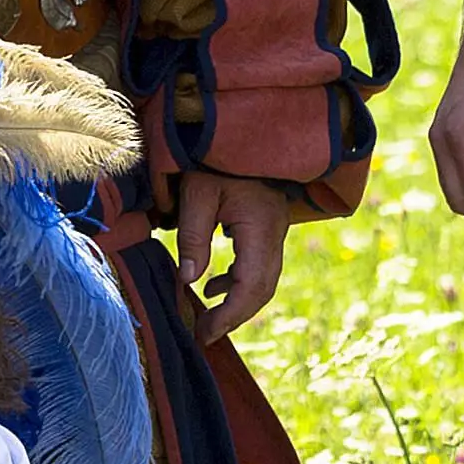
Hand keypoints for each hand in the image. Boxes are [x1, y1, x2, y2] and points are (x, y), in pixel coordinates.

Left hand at [166, 170, 297, 335]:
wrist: (242, 128)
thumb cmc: (215, 157)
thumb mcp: (197, 192)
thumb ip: (193, 237)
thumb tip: (188, 280)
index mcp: (260, 227)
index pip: (251, 285)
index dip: (229, 315)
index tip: (204, 333)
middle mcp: (274, 232)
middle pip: (262, 289)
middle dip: (234, 316)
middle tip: (203, 335)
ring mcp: (274, 230)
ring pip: (263, 279)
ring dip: (237, 302)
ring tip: (207, 318)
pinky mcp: (266, 226)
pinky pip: (259, 265)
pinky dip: (239, 282)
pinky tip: (214, 286)